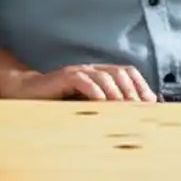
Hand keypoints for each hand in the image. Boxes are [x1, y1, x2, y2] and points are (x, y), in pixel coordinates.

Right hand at [0, 64, 157, 101]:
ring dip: (116, 91)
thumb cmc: (60, 99)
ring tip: (122, 105)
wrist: (30, 91)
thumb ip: (108, 104)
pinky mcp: (64, 76)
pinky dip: (94, 90)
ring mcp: (78, 71)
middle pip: (119, 72)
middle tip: (138, 106)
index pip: (127, 71)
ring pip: (104, 76)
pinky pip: (83, 80)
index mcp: (100, 73)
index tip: (150, 102)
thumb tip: (136, 111)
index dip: (141, 84)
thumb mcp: (89, 103)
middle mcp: (92, 69)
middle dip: (132, 89)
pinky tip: (101, 101)